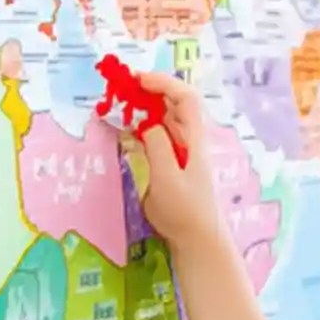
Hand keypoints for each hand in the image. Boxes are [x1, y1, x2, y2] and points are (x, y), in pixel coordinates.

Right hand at [136, 71, 224, 246]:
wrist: (198, 239)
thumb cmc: (185, 211)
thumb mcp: (167, 178)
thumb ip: (158, 147)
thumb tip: (149, 124)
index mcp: (194, 139)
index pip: (185, 98)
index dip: (164, 83)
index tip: (138, 80)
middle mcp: (190, 140)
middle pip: (174, 104)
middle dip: (151, 90)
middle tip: (122, 87)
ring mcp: (182, 151)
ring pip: (165, 118)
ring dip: (145, 106)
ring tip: (121, 102)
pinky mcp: (173, 164)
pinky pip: (159, 136)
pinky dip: (143, 126)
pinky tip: (127, 128)